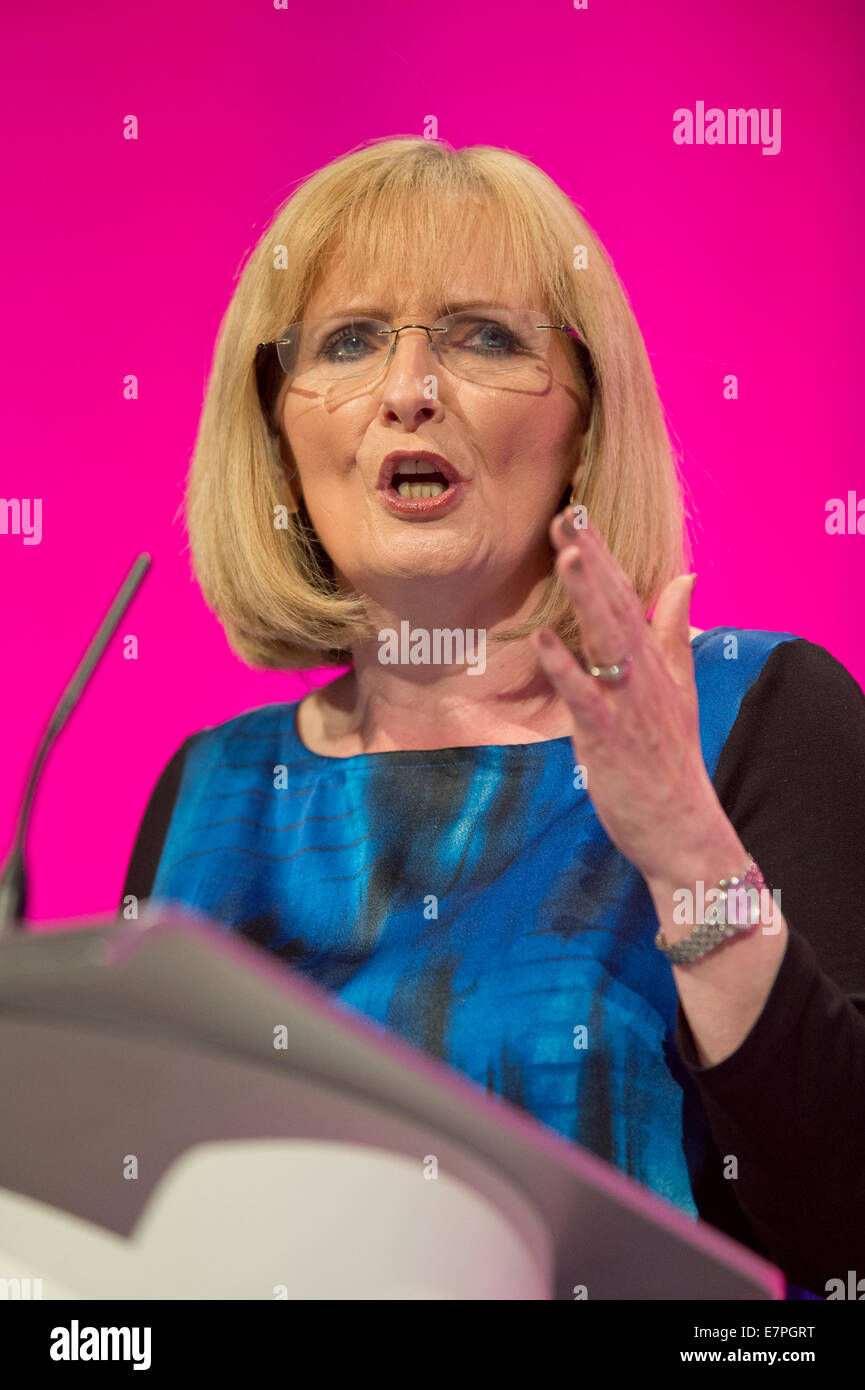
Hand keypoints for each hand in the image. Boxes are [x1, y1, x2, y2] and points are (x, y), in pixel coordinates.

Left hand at [530, 510, 743, 890]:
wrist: (682, 827)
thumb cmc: (670, 758)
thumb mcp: (679, 687)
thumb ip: (672, 632)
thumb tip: (684, 578)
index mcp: (651, 661)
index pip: (625, 595)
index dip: (601, 554)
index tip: (577, 512)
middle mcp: (641, 674)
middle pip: (615, 606)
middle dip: (591, 559)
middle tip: (567, 514)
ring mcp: (626, 704)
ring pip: (605, 640)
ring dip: (586, 597)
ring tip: (567, 554)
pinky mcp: (608, 737)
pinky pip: (585, 697)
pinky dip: (566, 668)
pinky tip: (544, 640)